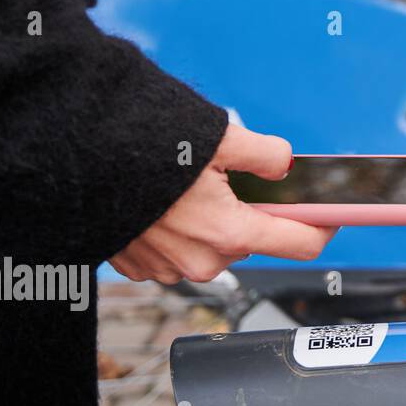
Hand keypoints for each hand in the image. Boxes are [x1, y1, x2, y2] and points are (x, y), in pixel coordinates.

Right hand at [110, 123, 337, 283]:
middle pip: (252, 241)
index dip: (323, 226)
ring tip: (188, 186)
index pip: (301, 244)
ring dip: (213, 220)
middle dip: (253, 212)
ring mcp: (169, 268)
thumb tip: (285, 163)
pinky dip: (180, 228)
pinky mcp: (141, 267)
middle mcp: (202, 261)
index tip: (331, 214)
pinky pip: (179, 250)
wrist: (74, 160)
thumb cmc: (143, 148)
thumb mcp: (221, 138)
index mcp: (230, 233)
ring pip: (215, 245)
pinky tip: (164, 202)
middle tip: (232, 178)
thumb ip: (266, 153)